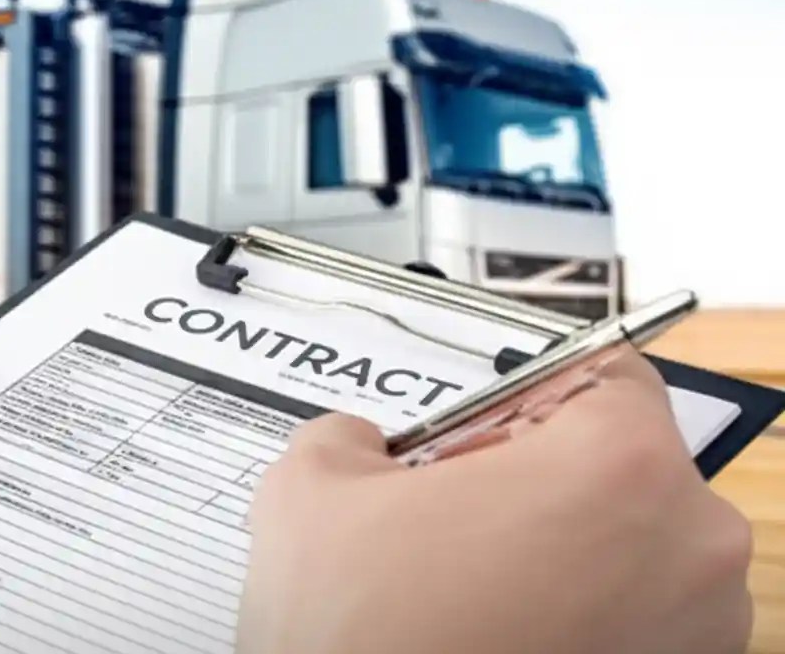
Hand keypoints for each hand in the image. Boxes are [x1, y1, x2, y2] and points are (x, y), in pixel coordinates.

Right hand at [237, 349, 752, 653]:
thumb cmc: (362, 640)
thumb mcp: (310, 489)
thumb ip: (346, 434)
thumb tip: (356, 445)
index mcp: (618, 467)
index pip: (604, 375)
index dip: (524, 397)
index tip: (482, 429)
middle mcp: (688, 550)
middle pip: (620, 463)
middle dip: (536, 476)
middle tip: (454, 509)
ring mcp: (691, 634)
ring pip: (629, 546)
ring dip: (557, 548)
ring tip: (464, 579)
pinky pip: (632, 618)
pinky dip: (574, 612)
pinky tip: (490, 627)